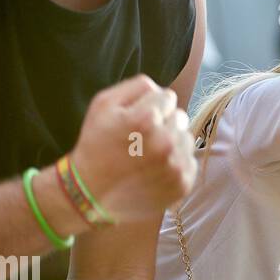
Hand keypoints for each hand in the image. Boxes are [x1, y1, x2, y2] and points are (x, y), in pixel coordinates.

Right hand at [69, 75, 197, 223]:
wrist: (90, 192)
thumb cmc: (96, 144)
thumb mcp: (103, 104)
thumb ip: (137, 86)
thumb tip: (162, 89)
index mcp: (146, 120)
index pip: (168, 96)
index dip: (150, 106)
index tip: (136, 120)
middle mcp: (165, 142)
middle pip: (180, 116)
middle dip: (163, 123)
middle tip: (140, 140)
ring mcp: (176, 165)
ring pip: (186, 138)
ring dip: (171, 142)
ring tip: (146, 155)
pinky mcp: (182, 184)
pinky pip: (189, 160)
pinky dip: (175, 163)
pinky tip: (154, 170)